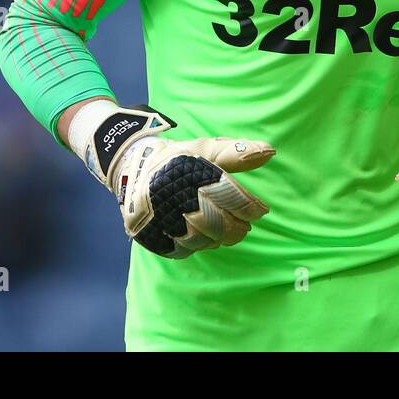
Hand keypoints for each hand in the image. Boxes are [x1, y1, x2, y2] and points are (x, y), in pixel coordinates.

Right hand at [67, 99, 274, 258]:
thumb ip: (237, 153)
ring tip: (225, 232)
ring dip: (217, 239)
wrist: (129, 165)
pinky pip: (178, 249)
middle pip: (214, 222)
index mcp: (189, 171)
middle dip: (236, 228)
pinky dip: (196, 247)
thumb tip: (270, 151)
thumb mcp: (205, 149)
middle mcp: (172, 194)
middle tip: (245, 227)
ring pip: (197, 240)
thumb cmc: (177, 158)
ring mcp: (157, 216)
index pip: (227, 194)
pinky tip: (204, 238)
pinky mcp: (147, 233)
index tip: (261, 210)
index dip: (249, 205)